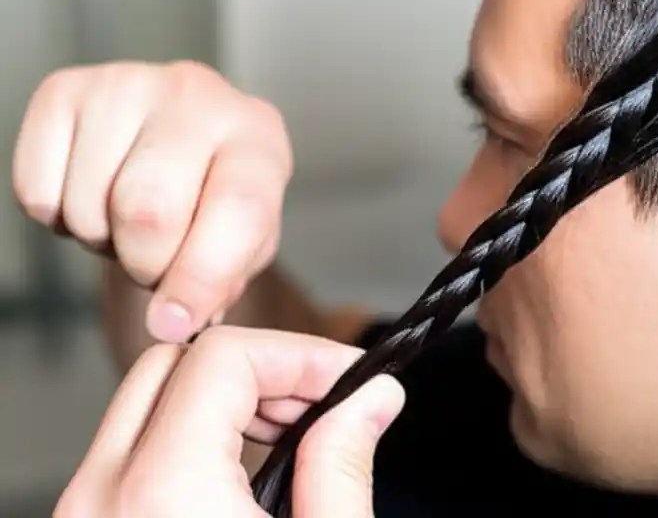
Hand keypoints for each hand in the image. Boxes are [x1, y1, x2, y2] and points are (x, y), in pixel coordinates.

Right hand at [11, 61, 292, 342]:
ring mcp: (127, 83)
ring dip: (101, 240)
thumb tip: (173, 318)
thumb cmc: (218, 195)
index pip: (237, 209)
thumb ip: (221, 281)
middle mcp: (196, 94)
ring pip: (88, 204)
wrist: (180, 142)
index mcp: (257, 135)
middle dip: (144, 264)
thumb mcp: (246, 240)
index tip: (173, 323)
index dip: (202, 277)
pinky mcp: (64, 88)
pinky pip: (37, 190)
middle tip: (154, 263)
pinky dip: (56, 218)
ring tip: (127, 221)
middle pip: (148, 210)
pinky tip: (92, 196)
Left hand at [54, 326, 404, 517]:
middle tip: (324, 404)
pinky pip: (130, 451)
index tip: (350, 382)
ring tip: (294, 441)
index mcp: (164, 494)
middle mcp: (102, 498)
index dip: (300, 355)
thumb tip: (373, 396)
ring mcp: (85, 517)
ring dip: (224, 399)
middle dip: (259, 368)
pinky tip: (249, 472)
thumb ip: (344, 465)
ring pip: (145, 402)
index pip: (223, 356)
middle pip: (172, 363)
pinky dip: (191, 439)